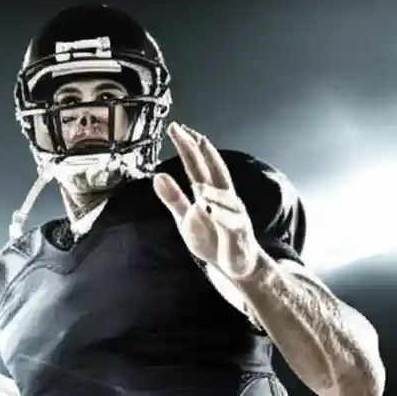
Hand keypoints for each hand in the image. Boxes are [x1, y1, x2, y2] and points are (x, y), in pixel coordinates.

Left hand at [153, 122, 262, 282]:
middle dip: (199, 150)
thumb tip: (157, 175)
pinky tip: (208, 208)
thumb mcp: (186, 218)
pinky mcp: (238, 233)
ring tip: (195, 177)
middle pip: (212, 170)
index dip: (189, 147)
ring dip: (209, 186)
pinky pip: (229, 222)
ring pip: (223, 196)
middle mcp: (225, 198)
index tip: (177, 128)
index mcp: (211, 193)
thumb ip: (174, 198)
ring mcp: (234, 214)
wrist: (237, 266)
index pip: (199, 166)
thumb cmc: (212, 238)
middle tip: (184, 131)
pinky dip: (220, 214)